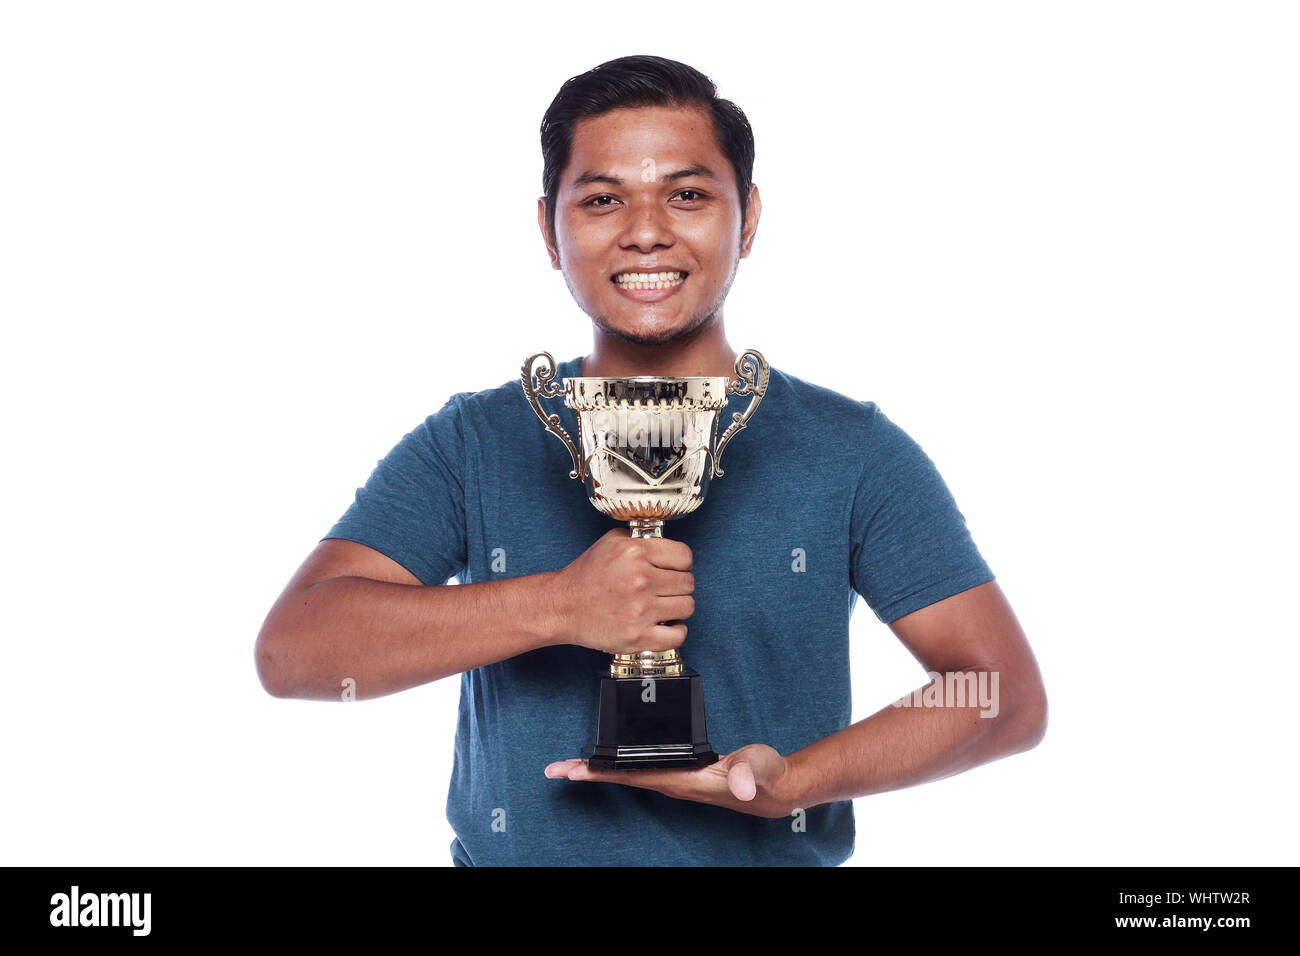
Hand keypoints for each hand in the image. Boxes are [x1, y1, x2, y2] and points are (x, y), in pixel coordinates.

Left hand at [543, 744, 800, 818]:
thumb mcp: (757, 769)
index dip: (602, 774)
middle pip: (622, 779)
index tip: (572, 772)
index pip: (633, 777)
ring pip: (628, 774)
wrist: (774, 788)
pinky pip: (641, 767)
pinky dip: (620, 762)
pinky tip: (611, 758)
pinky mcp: (681, 771)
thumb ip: (747, 774)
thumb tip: (737, 784)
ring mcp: (675, 779)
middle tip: (554, 769)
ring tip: (571, 764)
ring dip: (600, 770)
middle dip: (588, 774)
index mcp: (683, 781)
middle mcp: (673, 783)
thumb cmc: (763, 776)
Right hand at [553, 528, 694, 655]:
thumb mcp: (611, 541)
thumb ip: (641, 539)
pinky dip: (676, 631)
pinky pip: (678, 635)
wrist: (563, 607)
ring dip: (678, 607)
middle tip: (664, 588)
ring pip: (687, 607)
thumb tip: (666, 545)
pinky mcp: (638, 636)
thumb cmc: (586, 575)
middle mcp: (640, 580)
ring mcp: (641, 610)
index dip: (681, 563)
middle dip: (678, 585)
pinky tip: (665, 624)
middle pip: (688, 583)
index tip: (673, 569)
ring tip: (663, 605)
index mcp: (635, 552)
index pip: (685, 557)